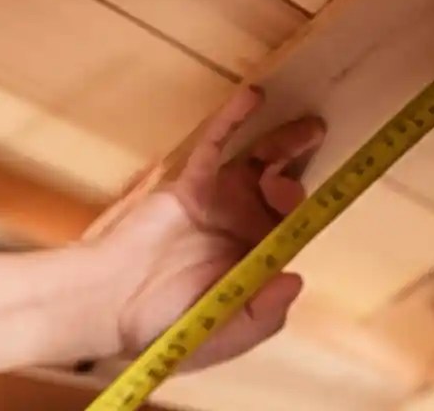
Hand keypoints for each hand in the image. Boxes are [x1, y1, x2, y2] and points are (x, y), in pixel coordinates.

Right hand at [90, 88, 324, 368]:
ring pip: (257, 162)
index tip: (323, 195)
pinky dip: (232, 121)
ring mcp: (217, 202)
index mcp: (256, 258)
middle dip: (300, 169)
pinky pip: (215, 148)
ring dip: (283, 142)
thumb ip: (265, 315)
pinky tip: (252, 98)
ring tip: (307, 130)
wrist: (110, 310)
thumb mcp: (227, 335)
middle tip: (313, 149)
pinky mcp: (190, 185)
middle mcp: (242, 226)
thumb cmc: (167, 330)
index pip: (292, 225)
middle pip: (282, 187)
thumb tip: (296, 278)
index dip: (305, 210)